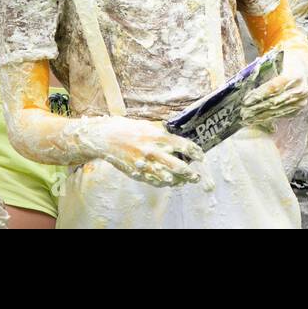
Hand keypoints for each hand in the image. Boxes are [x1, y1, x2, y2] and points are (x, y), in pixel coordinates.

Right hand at [75, 116, 203, 187]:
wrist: (106, 139)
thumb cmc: (127, 129)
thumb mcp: (148, 125)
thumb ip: (163, 132)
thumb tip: (177, 135)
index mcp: (158, 136)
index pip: (183, 145)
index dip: (195, 152)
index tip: (200, 155)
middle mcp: (154, 151)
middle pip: (179, 166)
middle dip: (190, 173)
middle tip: (196, 175)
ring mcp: (146, 164)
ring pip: (168, 177)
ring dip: (179, 181)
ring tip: (185, 181)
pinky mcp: (138, 173)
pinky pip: (155, 182)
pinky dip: (165, 183)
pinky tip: (170, 182)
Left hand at [241, 57, 307, 127]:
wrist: (301, 68)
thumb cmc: (284, 62)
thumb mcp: (275, 60)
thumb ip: (262, 70)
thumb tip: (244, 82)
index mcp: (295, 74)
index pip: (274, 86)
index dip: (259, 94)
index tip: (246, 100)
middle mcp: (300, 89)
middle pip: (275, 101)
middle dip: (257, 108)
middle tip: (243, 112)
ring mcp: (301, 100)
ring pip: (277, 110)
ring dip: (261, 115)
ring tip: (247, 118)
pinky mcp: (298, 108)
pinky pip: (281, 114)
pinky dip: (268, 117)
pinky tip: (257, 119)